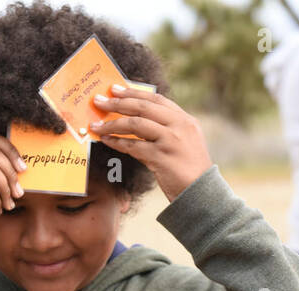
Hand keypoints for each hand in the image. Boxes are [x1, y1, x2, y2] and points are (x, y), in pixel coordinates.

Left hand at [89, 84, 213, 202]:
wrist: (202, 193)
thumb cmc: (189, 170)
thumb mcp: (184, 142)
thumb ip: (167, 129)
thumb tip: (136, 121)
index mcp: (185, 120)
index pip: (156, 99)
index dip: (133, 92)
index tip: (115, 89)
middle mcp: (179, 126)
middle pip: (143, 107)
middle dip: (118, 103)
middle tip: (99, 101)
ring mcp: (170, 141)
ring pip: (135, 124)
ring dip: (112, 123)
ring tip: (96, 124)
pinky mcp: (161, 157)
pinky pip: (133, 146)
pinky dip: (117, 142)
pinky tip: (106, 140)